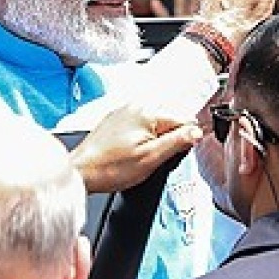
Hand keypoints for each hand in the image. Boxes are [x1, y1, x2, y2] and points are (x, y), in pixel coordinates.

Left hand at [71, 103, 202, 192]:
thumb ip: (178, 142)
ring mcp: (124, 113)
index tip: (174, 155)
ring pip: (154, 126)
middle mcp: (135, 106)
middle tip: (152, 159)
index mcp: (148, 112)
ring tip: (137, 158)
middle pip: (170, 122)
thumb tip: (197, 132)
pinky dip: (139, 142)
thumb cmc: (110, 168)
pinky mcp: (115, 122)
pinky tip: (128, 155)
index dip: (184, 141)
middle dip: (168, 141)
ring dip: (153, 142)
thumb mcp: (151, 158)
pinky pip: (139, 129)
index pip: (185, 120)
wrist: (81, 173)